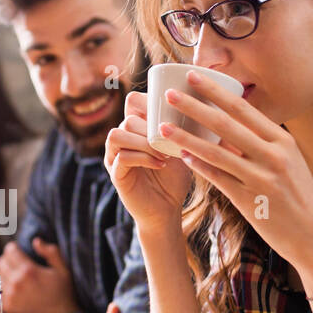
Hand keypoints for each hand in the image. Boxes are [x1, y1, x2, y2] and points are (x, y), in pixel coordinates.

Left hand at [0, 238, 76, 312]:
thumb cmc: (64, 293)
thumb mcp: (63, 270)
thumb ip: (50, 252)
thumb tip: (36, 241)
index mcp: (28, 271)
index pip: (9, 251)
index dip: (13, 248)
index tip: (17, 250)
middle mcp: (16, 282)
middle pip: (0, 262)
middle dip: (7, 260)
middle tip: (16, 263)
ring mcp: (10, 296)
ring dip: (3, 274)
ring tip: (14, 276)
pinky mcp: (8, 308)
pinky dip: (1, 288)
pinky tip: (11, 289)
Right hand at [104, 89, 193, 234]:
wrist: (167, 210)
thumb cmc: (174, 178)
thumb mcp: (179, 148)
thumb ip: (179, 128)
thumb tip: (197, 104)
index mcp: (135, 130)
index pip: (132, 102)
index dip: (149, 103)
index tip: (170, 114)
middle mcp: (121, 141)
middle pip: (127, 119)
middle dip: (151, 128)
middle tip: (170, 141)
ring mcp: (114, 158)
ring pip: (117, 135)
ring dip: (143, 142)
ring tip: (163, 153)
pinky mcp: (116, 175)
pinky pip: (122, 157)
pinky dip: (143, 158)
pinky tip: (161, 165)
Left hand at [156, 70, 312, 269]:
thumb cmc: (299, 198)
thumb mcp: (288, 164)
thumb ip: (262, 146)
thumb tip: (231, 130)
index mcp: (282, 141)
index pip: (243, 108)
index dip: (215, 91)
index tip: (193, 75)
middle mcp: (273, 155)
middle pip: (225, 123)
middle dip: (194, 105)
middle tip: (169, 93)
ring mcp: (261, 178)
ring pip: (215, 151)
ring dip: (186, 137)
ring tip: (163, 127)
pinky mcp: (249, 200)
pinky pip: (217, 178)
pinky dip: (198, 165)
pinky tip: (181, 156)